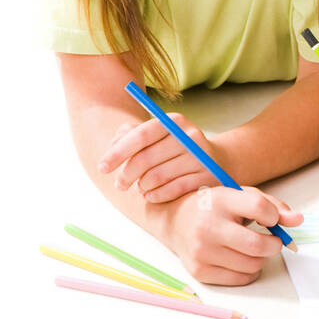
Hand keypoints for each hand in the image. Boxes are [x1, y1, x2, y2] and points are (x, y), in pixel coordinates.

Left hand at [97, 113, 219, 202]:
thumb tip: (115, 143)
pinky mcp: (208, 177)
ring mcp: (201, 157)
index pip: (140, 135)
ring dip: (142, 186)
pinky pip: (173, 190)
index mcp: (174, 122)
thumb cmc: (174, 150)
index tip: (101, 168)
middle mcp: (190, 136)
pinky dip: (157, 195)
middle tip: (120, 184)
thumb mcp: (155, 137)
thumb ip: (130, 135)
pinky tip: (151, 195)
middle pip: (146, 158)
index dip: (117, 153)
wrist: (216, 161)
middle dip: (126, 175)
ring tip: (141, 187)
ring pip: (157, 176)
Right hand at [165, 186, 303, 285]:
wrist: (176, 221)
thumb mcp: (241, 196)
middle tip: (273, 241)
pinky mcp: (199, 271)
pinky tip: (241, 258)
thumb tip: (298, 220)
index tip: (272, 220)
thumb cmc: (215, 207)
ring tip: (253, 248)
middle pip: (258, 245)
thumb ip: (273, 205)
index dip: (274, 216)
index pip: (260, 208)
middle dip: (275, 245)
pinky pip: (241, 279)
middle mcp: (208, 227)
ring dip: (262, 258)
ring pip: (252, 265)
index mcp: (220, 201)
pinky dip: (249, 271)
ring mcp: (202, 251)